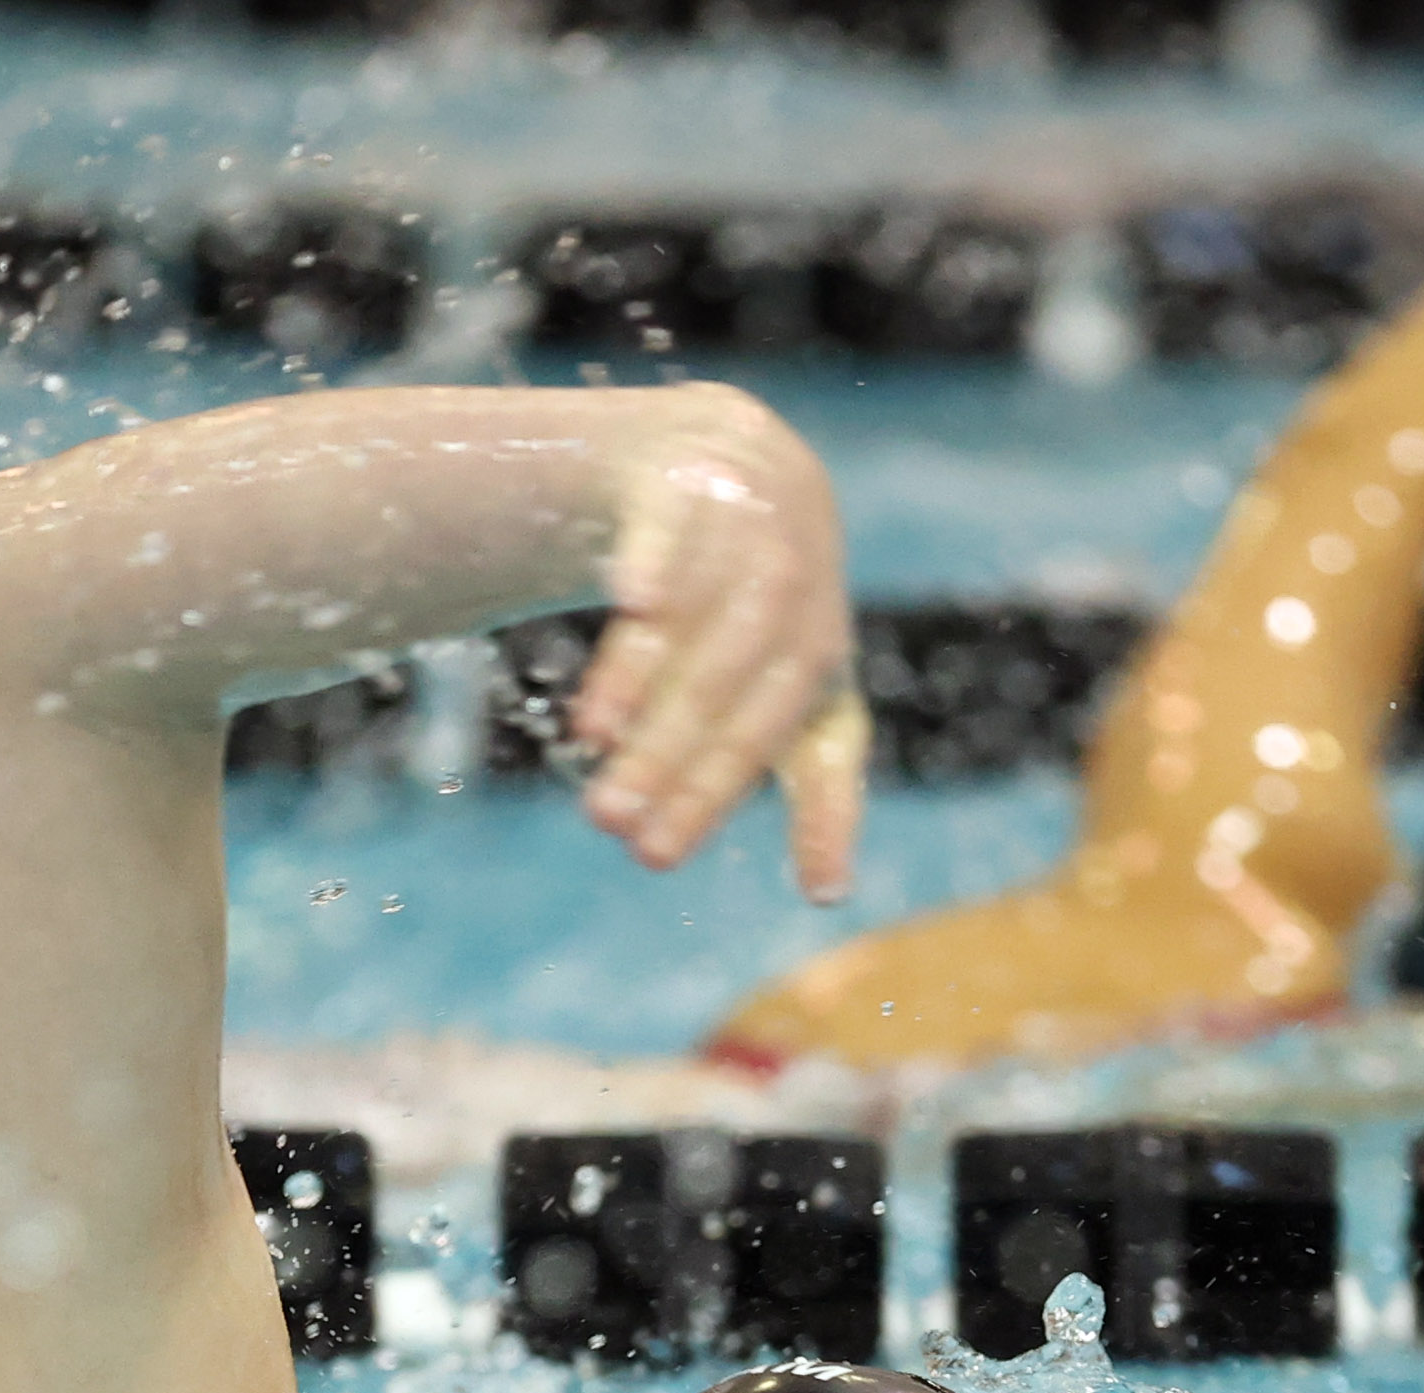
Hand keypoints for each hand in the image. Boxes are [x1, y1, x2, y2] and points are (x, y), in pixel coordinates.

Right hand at [570, 388, 870, 903]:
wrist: (750, 465)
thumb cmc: (777, 616)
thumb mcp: (809, 699)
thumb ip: (822, 788)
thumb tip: (831, 896)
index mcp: (818, 659)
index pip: (764, 741)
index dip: (709, 798)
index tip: (652, 856)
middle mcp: (790, 598)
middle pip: (724, 690)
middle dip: (667, 757)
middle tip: (606, 818)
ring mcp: (742, 536)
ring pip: (692, 619)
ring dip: (643, 678)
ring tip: (592, 739)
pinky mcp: (687, 485)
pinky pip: (671, 529)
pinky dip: (657, 561)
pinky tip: (633, 600)